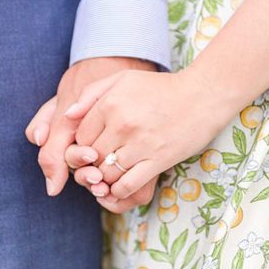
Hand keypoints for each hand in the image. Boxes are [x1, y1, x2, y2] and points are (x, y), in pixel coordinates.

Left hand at [62, 67, 224, 210]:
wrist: (201, 96)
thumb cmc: (159, 87)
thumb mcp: (121, 79)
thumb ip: (90, 94)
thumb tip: (68, 115)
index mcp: (109, 104)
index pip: (80, 135)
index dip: (81, 145)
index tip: (89, 147)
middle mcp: (121, 124)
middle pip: (92, 155)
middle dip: (91, 163)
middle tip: (96, 166)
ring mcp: (140, 144)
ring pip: (108, 172)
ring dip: (105, 178)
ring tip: (107, 177)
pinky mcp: (159, 160)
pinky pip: (130, 184)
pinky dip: (120, 189)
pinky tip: (120, 186)